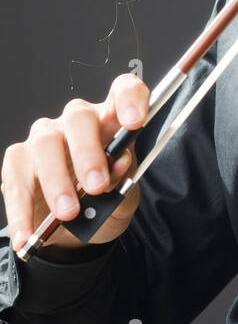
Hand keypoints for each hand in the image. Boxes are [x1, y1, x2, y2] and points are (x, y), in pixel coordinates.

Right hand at [1, 74, 147, 253]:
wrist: (79, 228)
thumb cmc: (106, 199)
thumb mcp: (124, 194)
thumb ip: (124, 180)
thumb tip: (119, 164)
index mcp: (112, 119)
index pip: (123, 90)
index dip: (130, 100)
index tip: (135, 122)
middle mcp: (77, 121)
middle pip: (78, 118)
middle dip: (87, 152)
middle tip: (97, 186)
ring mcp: (45, 137)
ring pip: (44, 143)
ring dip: (56, 181)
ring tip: (68, 213)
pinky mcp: (19, 160)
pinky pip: (15, 179)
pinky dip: (22, 211)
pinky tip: (27, 234)